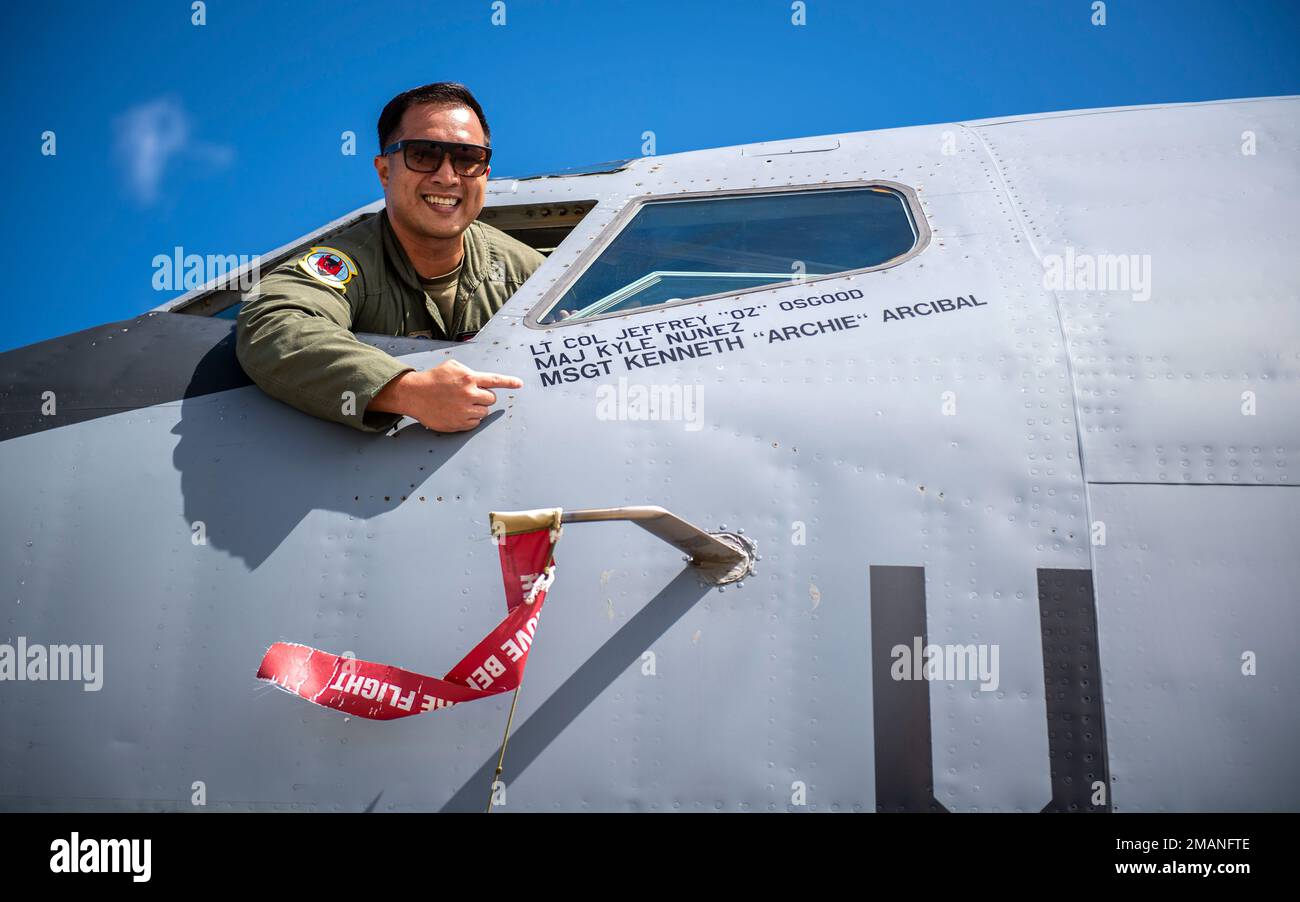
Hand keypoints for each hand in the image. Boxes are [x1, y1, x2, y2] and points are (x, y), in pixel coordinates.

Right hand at [370, 359, 521, 431]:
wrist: (414, 395)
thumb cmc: (433, 379)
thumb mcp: (452, 366)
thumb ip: (469, 371)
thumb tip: (480, 379)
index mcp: (469, 378)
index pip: (495, 380)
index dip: (509, 382)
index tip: (519, 384)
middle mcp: (469, 394)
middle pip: (491, 399)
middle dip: (483, 397)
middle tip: (470, 395)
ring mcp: (465, 411)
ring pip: (484, 412)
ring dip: (477, 408)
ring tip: (461, 404)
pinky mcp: (459, 424)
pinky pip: (475, 423)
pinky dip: (469, 419)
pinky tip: (457, 412)